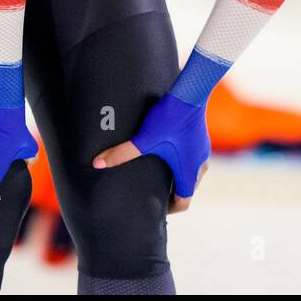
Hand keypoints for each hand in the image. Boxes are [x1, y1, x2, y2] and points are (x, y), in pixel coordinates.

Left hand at [92, 92, 210, 212]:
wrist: (191, 92)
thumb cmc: (170, 118)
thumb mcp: (144, 138)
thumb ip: (121, 153)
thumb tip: (97, 164)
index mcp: (189, 172)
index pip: (184, 202)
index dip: (170, 208)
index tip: (158, 208)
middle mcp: (199, 165)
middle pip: (187, 189)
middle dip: (172, 193)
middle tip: (154, 192)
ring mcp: (203, 151)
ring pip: (192, 174)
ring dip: (178, 177)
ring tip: (160, 174)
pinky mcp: (201, 139)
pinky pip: (194, 159)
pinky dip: (182, 163)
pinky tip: (168, 153)